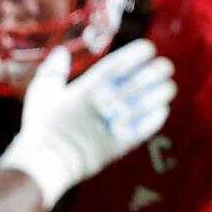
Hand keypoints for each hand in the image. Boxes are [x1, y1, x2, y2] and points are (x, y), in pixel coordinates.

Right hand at [0, 39, 175, 206]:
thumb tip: (62, 52)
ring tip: (170, 86)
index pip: (118, 65)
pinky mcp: (120, 145)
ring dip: (161, 93)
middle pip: (138, 82)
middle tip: (167, 66)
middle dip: (156, 71)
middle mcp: (104, 104)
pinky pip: (144, 129)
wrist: (45, 163)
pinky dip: (155, 118)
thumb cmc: (42, 127)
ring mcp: (113, 125)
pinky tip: (163, 109)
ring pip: (146, 104)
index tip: (149, 48)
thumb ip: (52, 71)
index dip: (136, 54)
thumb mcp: (41, 94)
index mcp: (87, 89)